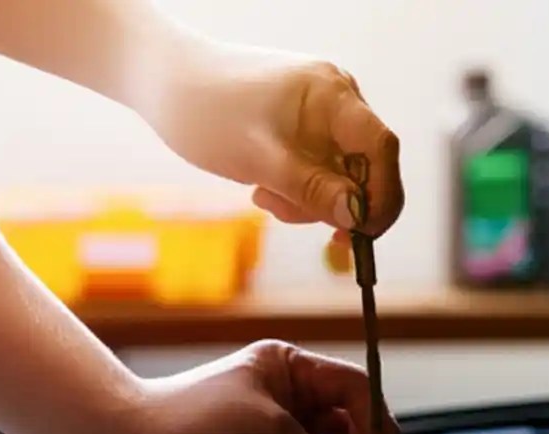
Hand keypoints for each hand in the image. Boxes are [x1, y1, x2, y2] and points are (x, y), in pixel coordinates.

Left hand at [145, 42, 403, 242]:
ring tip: (261, 193)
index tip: (364, 233)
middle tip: (281, 211)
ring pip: (340, 176)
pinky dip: (297, 189)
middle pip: (363, 167)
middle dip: (331, 202)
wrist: (166, 85)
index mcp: (333, 94)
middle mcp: (337, 99)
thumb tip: (358, 217)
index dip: (383, 194)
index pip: (382, 148)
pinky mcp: (306, 129)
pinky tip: (263, 186)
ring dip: (307, 199)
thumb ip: (312, 190)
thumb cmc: (207, 113)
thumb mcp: (260, 161)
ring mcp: (322, 114)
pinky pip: (319, 171)